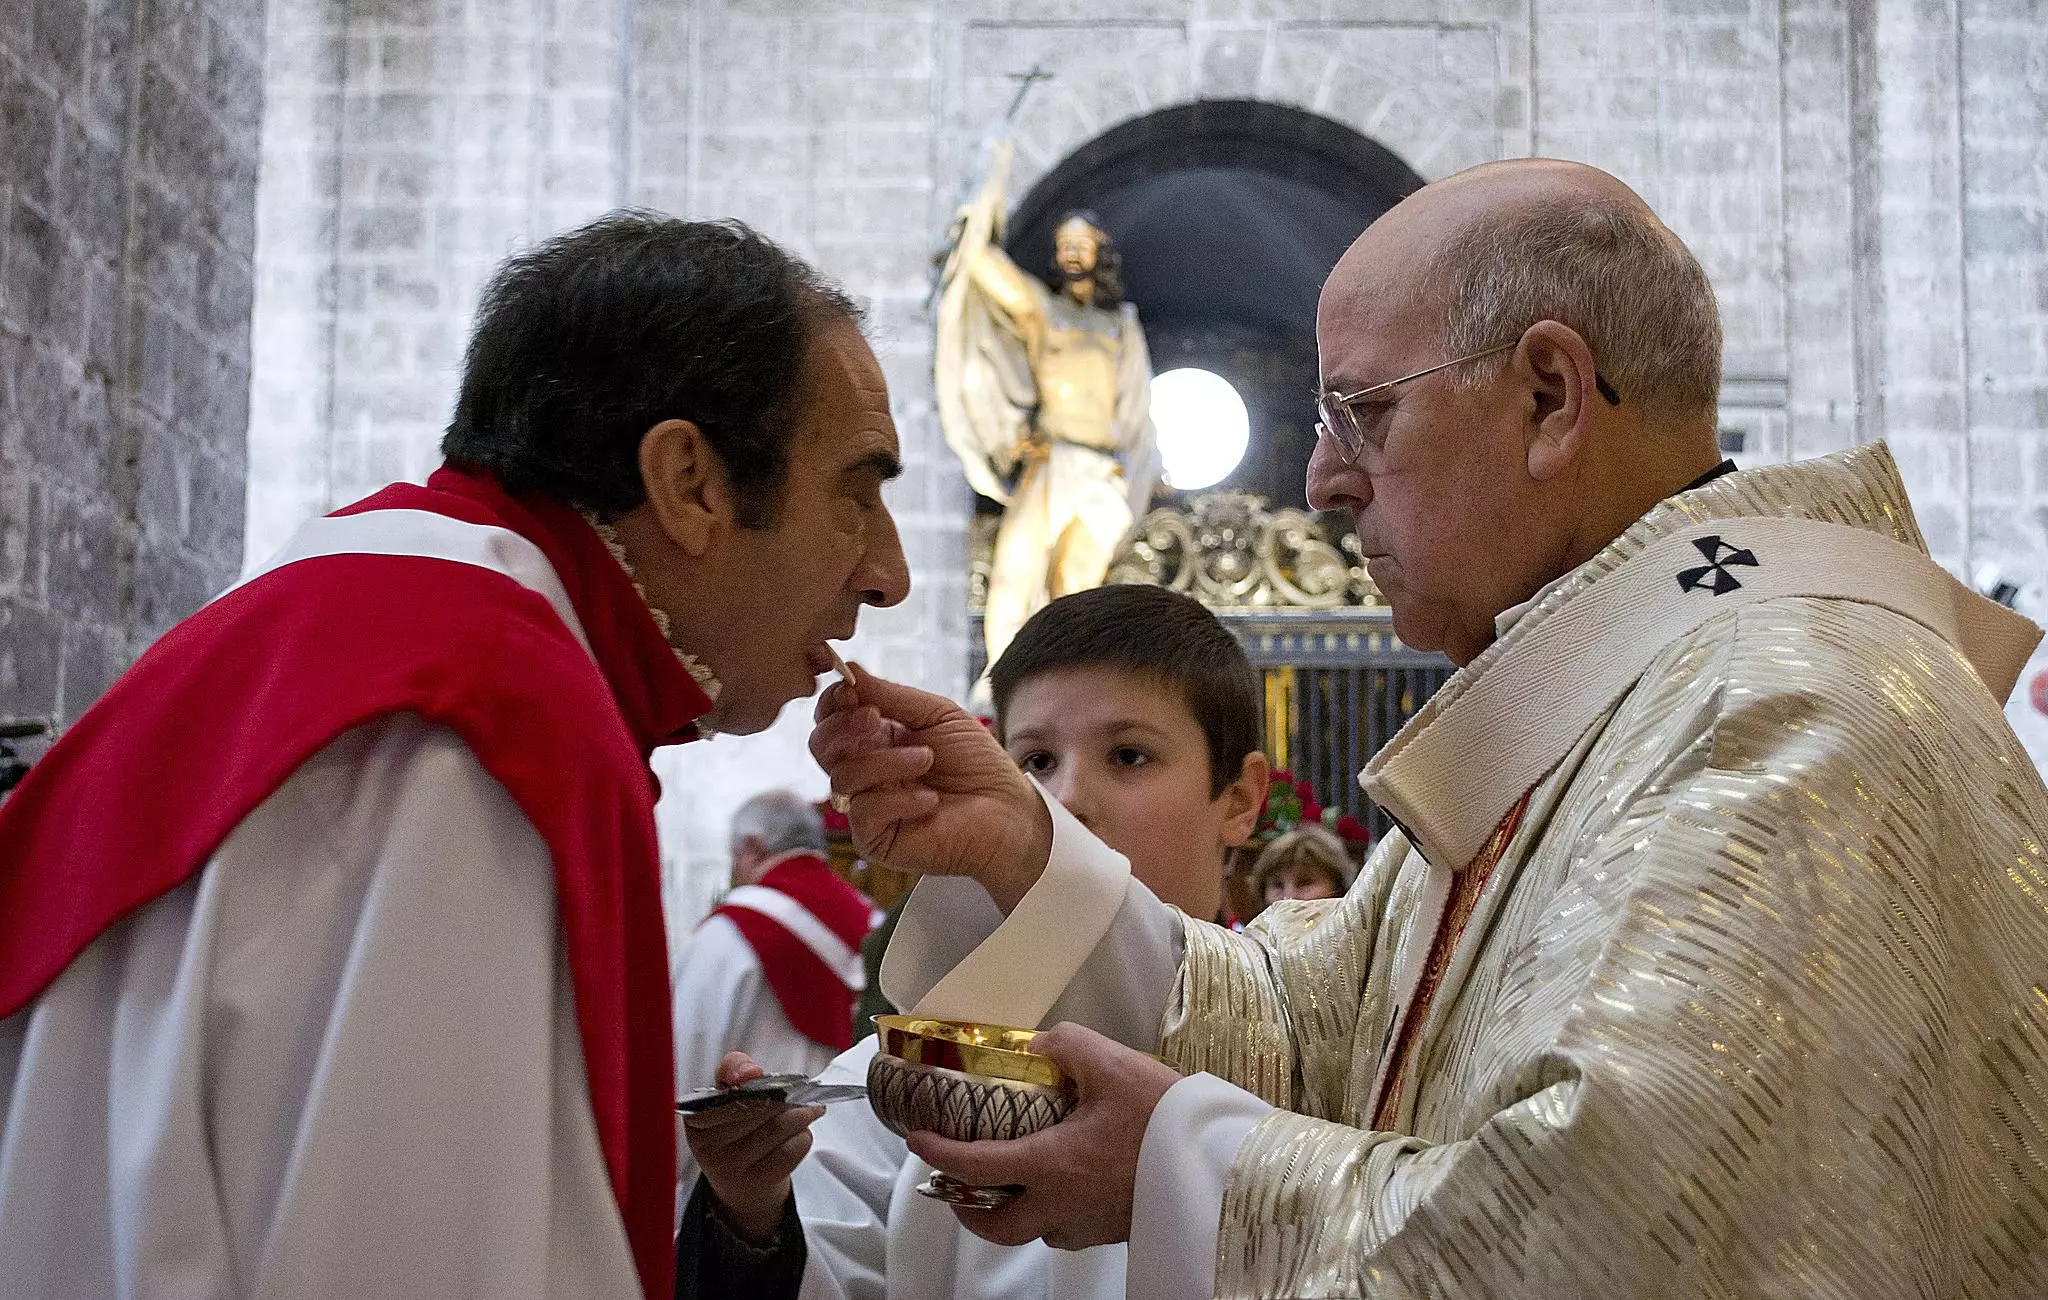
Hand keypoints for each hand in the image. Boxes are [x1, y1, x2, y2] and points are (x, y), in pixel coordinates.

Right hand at [682, 1052, 824, 1242]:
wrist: (739, 1182)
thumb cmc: (734, 1128)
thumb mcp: (725, 1095)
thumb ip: (734, 1069)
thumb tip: (750, 1072)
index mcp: (696, 1118)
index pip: (729, 1094)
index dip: (755, 1085)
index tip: (767, 1080)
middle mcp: (707, 1145)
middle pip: (758, 1109)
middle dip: (787, 1098)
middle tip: (804, 1093)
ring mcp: (730, 1167)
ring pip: (777, 1128)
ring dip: (802, 1115)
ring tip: (809, 1110)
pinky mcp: (755, 1182)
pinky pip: (790, 1151)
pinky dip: (803, 1137)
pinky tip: (801, 1133)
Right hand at [811, 669, 1051, 912]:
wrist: (1008, 813)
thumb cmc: (978, 764)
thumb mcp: (939, 716)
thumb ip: (892, 695)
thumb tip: (849, 669)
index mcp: (877, 739)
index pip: (831, 718)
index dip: (834, 702)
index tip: (851, 691)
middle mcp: (866, 772)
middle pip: (820, 745)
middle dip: (843, 727)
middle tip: (875, 719)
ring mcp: (868, 806)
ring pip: (842, 777)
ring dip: (886, 762)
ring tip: (927, 760)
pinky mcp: (875, 839)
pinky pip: (864, 811)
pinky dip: (899, 799)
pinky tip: (931, 800)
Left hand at [904, 1024, 1180, 1250]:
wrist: (1223, 1163)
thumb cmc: (1166, 1118)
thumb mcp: (1113, 1064)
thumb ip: (1067, 1046)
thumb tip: (1043, 1041)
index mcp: (1051, 1166)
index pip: (975, 1166)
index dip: (937, 1153)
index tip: (916, 1139)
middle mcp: (1062, 1206)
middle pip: (997, 1227)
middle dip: (968, 1209)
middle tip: (957, 1183)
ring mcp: (1090, 1225)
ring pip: (1036, 1231)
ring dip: (1016, 1211)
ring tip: (1014, 1178)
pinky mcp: (1115, 1229)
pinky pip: (1070, 1229)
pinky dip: (1054, 1210)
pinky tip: (1068, 1180)